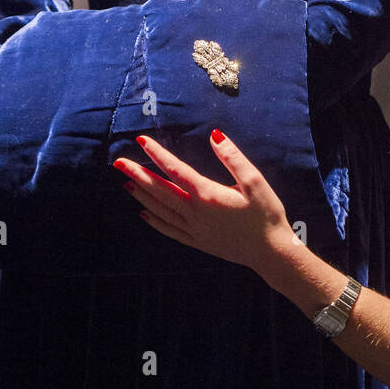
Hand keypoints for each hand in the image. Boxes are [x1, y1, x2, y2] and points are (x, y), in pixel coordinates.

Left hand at [113, 130, 295, 272]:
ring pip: (161, 210)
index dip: (158, 154)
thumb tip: (214, 135)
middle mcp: (195, 212)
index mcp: (208, 195)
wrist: (270, 252)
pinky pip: (169, 230)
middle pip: (160, 190)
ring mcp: (194, 229)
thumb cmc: (266, 215)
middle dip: (139, 174)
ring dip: (142, 195)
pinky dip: (154, 221)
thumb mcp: (254, 181)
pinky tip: (144, 214)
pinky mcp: (197, 241)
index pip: (176, 170)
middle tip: (119, 162)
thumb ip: (233, 158)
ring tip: (127, 183)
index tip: (142, 141)